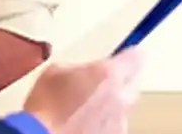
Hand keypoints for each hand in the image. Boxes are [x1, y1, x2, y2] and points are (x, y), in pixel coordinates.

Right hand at [22, 47, 144, 133]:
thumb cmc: (45, 109)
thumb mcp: (55, 72)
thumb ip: (77, 68)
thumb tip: (80, 73)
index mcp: (108, 74)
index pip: (136, 58)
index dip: (129, 56)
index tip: (126, 55)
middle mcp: (120, 98)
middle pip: (133, 84)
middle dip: (121, 81)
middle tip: (102, 83)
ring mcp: (119, 123)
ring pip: (124, 108)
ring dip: (112, 106)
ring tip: (86, 110)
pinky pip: (114, 126)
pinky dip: (104, 124)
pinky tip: (84, 125)